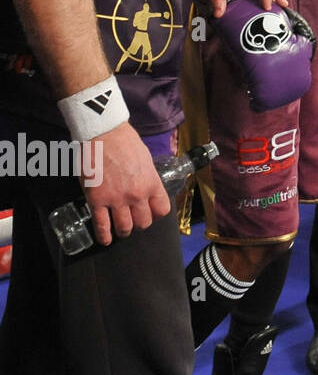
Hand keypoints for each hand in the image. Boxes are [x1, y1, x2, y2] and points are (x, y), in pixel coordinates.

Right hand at [81, 121, 169, 244]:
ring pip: (124, 227)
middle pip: (143, 222)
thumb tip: (146, 186)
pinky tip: (105, 239)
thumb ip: (147, 177)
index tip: (152, 214)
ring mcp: (116, 200)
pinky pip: (101, 225)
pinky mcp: (97, 200)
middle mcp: (137, 195)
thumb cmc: (126, 142)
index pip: (162, 210)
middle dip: (140, 224)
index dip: (157, 214)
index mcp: (152, 183)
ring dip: (123, 231)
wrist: (104, 134)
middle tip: (135, 221)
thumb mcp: (146, 160)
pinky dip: (103, 235)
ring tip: (121, 231)